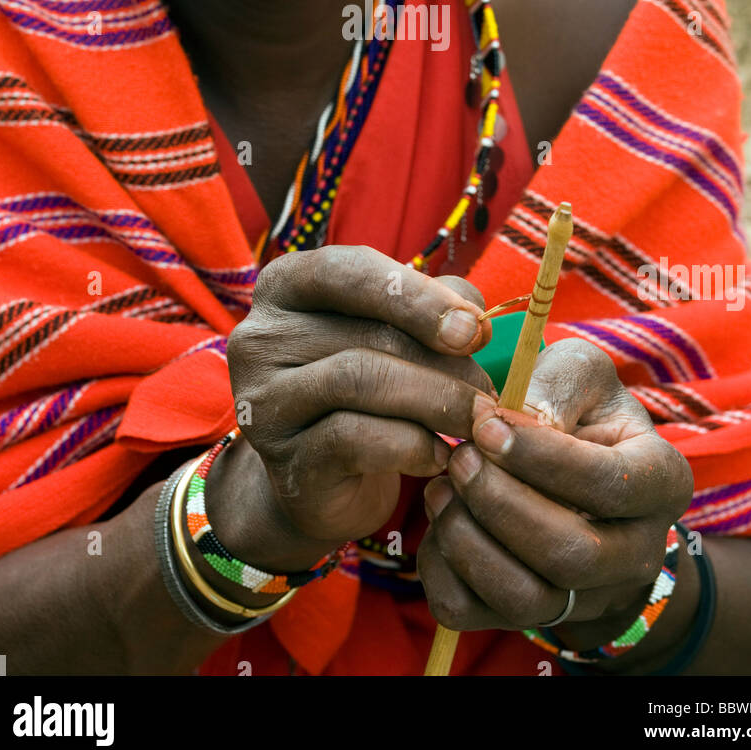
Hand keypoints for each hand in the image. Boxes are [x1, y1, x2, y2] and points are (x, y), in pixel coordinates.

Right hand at [219, 245, 496, 568]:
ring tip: (475, 422)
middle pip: (366, 334)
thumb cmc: (370, 385)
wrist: (327, 477)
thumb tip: (475, 323)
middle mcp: (261, 337)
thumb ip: (438, 307)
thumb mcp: (400, 332)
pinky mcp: (280, 459)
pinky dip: (411, 446)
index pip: (347, 271)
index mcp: (287, 286)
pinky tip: (441, 456)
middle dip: (443, 363)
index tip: (473, 329)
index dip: (416, 296)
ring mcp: (262, 402)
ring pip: (359, 381)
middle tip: (489, 392)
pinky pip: (352, 440)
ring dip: (435, 402)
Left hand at [418, 339, 693, 638]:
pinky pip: (477, 615)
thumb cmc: (578, 411)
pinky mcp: (533, 616)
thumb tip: (513, 423)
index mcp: (661, 480)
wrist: (575, 470)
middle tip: (459, 457)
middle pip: (572, 556)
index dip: (541, 458)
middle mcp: (637, 550)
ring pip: (528, 599)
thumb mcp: (580, 376)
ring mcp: (590, 595)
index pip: (609, 483)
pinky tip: (439, 519)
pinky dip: (441, 571)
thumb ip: (554, 387)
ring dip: (469, 543)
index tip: (486, 427)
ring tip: (441, 488)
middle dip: (501, 504)